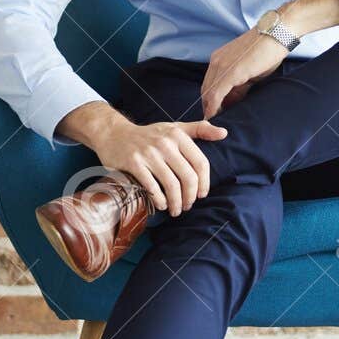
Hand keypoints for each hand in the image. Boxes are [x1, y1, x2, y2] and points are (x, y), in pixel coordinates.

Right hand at [96, 116, 228, 217]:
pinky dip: (159, 200)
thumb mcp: (174, 128)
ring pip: (171, 184)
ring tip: (176, 210)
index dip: (204, 183)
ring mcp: (149, 153)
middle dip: (190, 197)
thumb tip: (224, 134)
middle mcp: (165, 143)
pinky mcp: (134, 163)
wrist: (114, 133)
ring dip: (176, 202)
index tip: (201, 195)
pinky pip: (152, 186)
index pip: (201, 163)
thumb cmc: (149, 135)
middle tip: (187, 206)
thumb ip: (199, 130)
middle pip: (188, 177)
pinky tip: (161, 205)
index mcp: (178, 135)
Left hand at [200, 28, 287, 120]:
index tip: (214, 113)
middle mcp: (216, 61)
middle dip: (209, 107)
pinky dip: (215, 107)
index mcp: (219, 59)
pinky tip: (218, 116)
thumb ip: (239, 86)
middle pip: (206, 90)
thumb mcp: (249, 71)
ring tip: (217, 121)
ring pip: (209, 93)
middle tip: (214, 120)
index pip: (209, 84)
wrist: (277, 34)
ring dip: (211, 109)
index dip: (210, 101)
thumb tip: (233, 101)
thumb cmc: (267, 51)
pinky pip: (216, 94)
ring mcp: (221, 65)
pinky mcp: (230, 72)